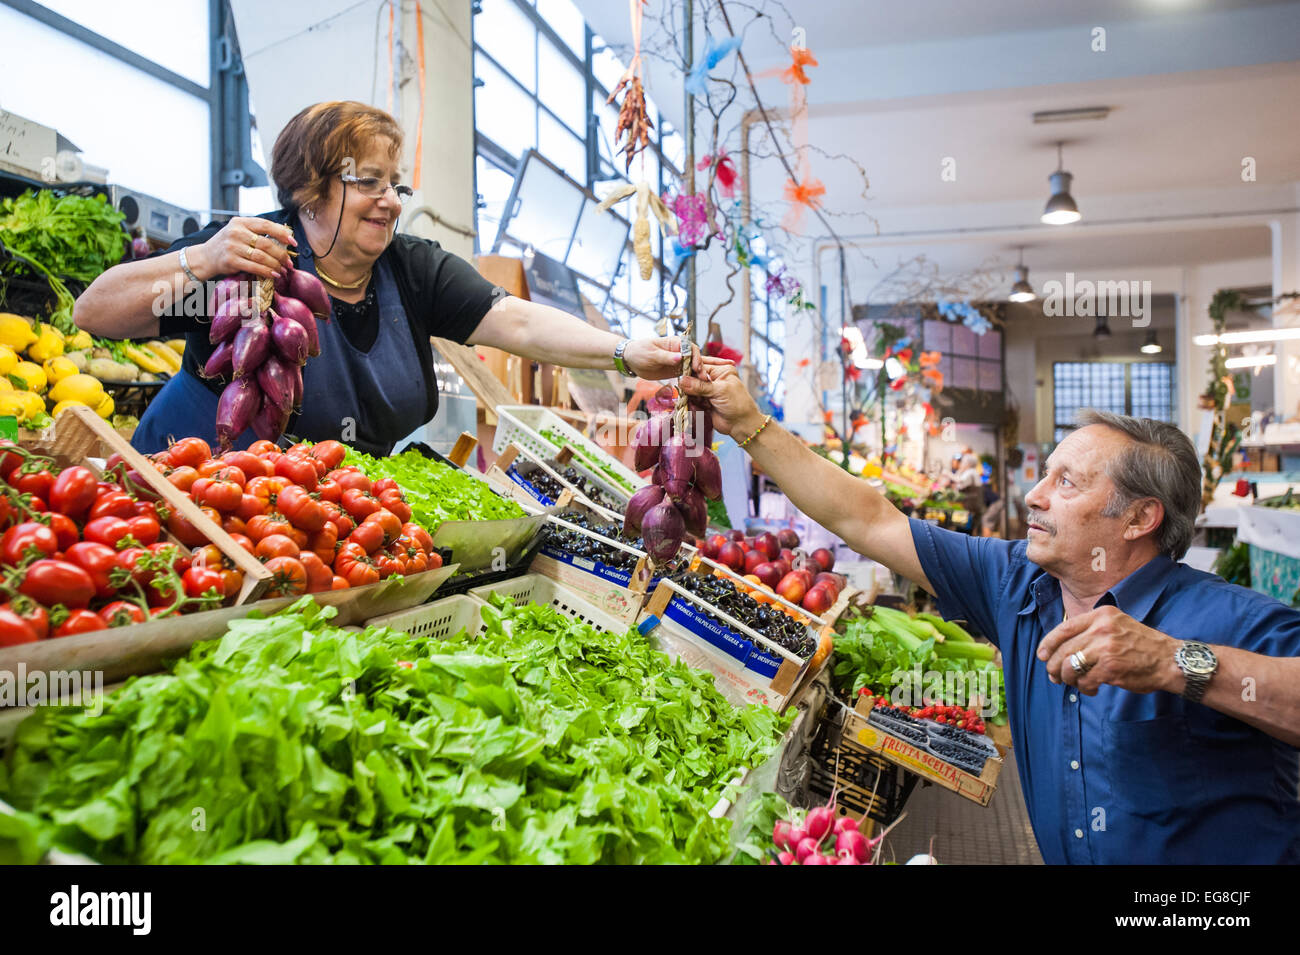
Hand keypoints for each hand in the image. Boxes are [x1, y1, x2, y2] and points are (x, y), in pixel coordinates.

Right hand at [191, 216, 296, 280]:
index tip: (293, 242)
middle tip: (289, 261)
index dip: (282, 233)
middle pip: (266, 243)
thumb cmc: (228, 244)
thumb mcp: (239, 231)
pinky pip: (254, 267)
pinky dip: (267, 272)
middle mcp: (236, 232)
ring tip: (283, 269)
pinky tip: (274, 274)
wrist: (205, 257)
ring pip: (262, 256)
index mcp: (240, 222)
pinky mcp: (230, 261)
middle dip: (281, 254)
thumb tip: (285, 239)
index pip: (265, 225)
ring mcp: (232, 246)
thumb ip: (257, 232)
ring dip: (276, 264)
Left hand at [622, 336, 712, 380]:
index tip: (696, 367)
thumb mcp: (651, 354)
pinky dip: (692, 380)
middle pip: (695, 358)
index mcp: (675, 342)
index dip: (695, 357)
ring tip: (703, 384)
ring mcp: (679, 362)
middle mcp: (680, 351)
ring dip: (698, 375)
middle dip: (700, 368)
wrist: (631, 360)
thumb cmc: (640, 351)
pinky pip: (687, 375)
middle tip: (703, 378)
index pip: (691, 348)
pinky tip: (696, 387)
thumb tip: (680, 357)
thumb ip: (665, 356)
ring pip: (693, 368)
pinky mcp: (676, 371)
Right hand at [679, 360, 764, 439]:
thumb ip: (700, 386)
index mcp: (720, 370)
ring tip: (699, 401)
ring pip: (690, 388)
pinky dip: (692, 402)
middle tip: (689, 390)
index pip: (701, 363)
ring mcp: (707, 390)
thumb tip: (682, 380)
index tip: (681, 373)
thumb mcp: (720, 391)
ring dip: (691, 395)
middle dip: (689, 383)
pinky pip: (691, 398)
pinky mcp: (703, 401)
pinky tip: (699, 406)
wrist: (741, 425)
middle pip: (693, 375)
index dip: (691, 367)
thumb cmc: (737, 404)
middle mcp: (713, 378)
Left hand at [1036, 605, 1182, 695]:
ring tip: (1075, 683)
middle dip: (1053, 666)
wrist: (1170, 660)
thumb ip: (1092, 630)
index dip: (1048, 644)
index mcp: (1101, 615)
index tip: (1041, 655)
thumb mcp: (1117, 625)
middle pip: (1063, 649)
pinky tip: (1092, 689)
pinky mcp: (1111, 668)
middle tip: (1054, 676)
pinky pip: (1085, 681)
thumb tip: (1060, 649)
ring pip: (1070, 666)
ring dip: (1068, 679)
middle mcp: (1101, 629)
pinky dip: (1085, 688)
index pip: (1064, 628)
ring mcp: (1105, 648)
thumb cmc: (1142, 646)